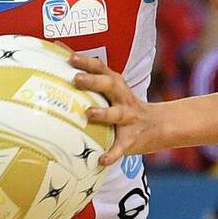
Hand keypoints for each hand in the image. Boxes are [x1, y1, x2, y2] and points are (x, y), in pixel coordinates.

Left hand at [69, 52, 158, 166]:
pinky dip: (112, 154)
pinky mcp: (131, 139)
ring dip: (104, 113)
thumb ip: (92, 81)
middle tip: (76, 79)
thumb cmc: (124, 106)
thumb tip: (59, 62)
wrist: (158, 126)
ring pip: (117, 114)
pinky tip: (101, 160)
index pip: (102, 69)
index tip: (70, 57)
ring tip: (89, 113)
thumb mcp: (113, 91)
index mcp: (116, 86)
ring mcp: (129, 118)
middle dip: (93, 81)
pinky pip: (121, 147)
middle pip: (110, 86)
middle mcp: (123, 99)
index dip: (87, 62)